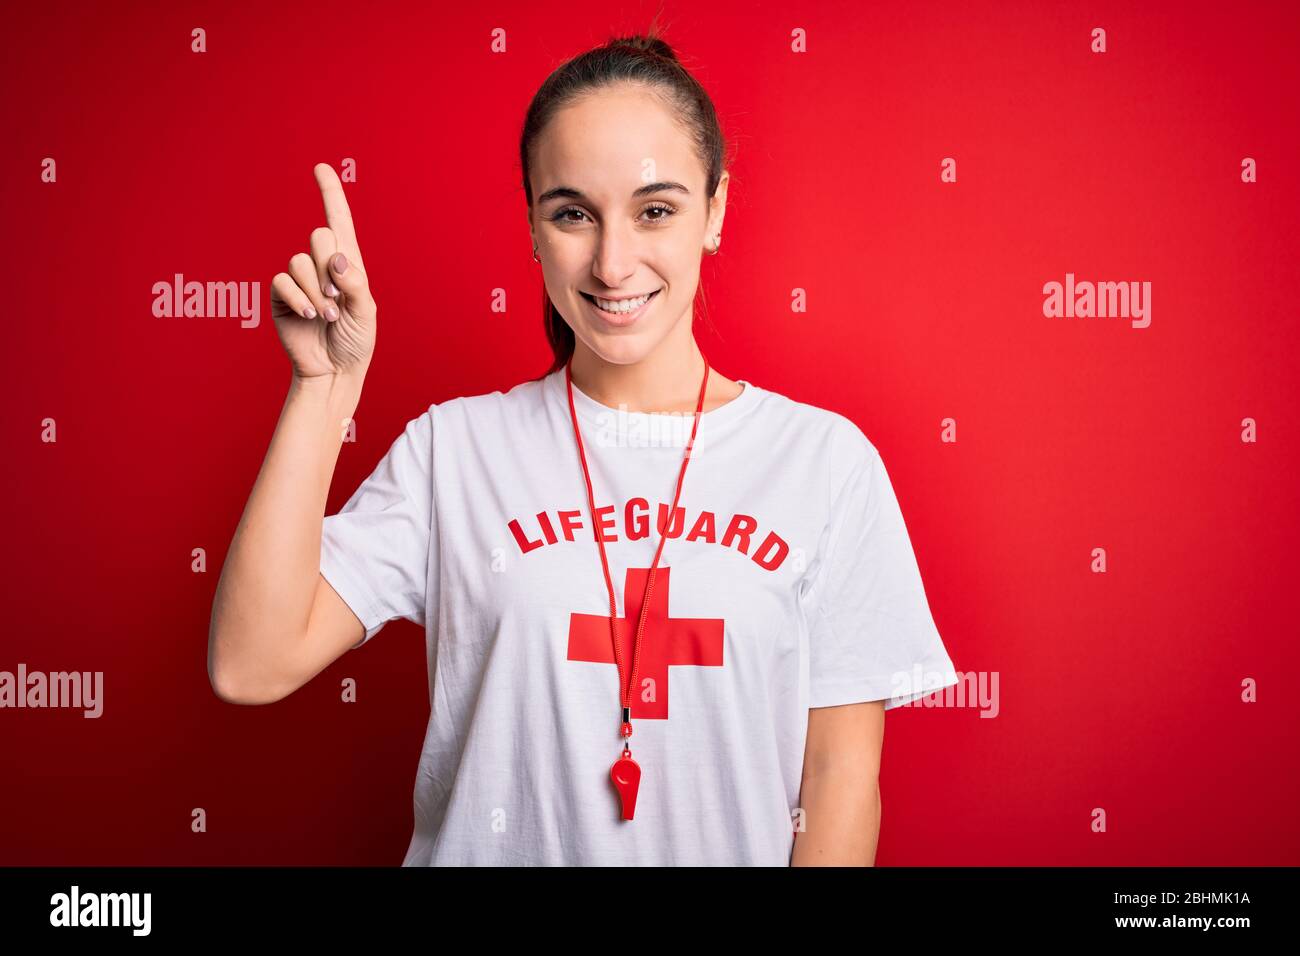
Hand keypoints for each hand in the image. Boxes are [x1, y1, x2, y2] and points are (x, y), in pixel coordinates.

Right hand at [270, 163, 377, 379]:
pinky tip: (310, 316)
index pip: (339, 222)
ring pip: (299, 261)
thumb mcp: (366, 312)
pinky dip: (299, 299)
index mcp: (348, 264)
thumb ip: (355, 283)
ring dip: (316, 291)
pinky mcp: (281, 296)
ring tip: (328, 315)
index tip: (322, 167)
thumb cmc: (355, 341)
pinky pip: (282, 281)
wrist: (334, 371)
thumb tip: (337, 258)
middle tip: (338, 298)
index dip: (331, 193)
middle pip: (320, 236)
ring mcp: (300, 280)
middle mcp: (322, 266)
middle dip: (330, 266)